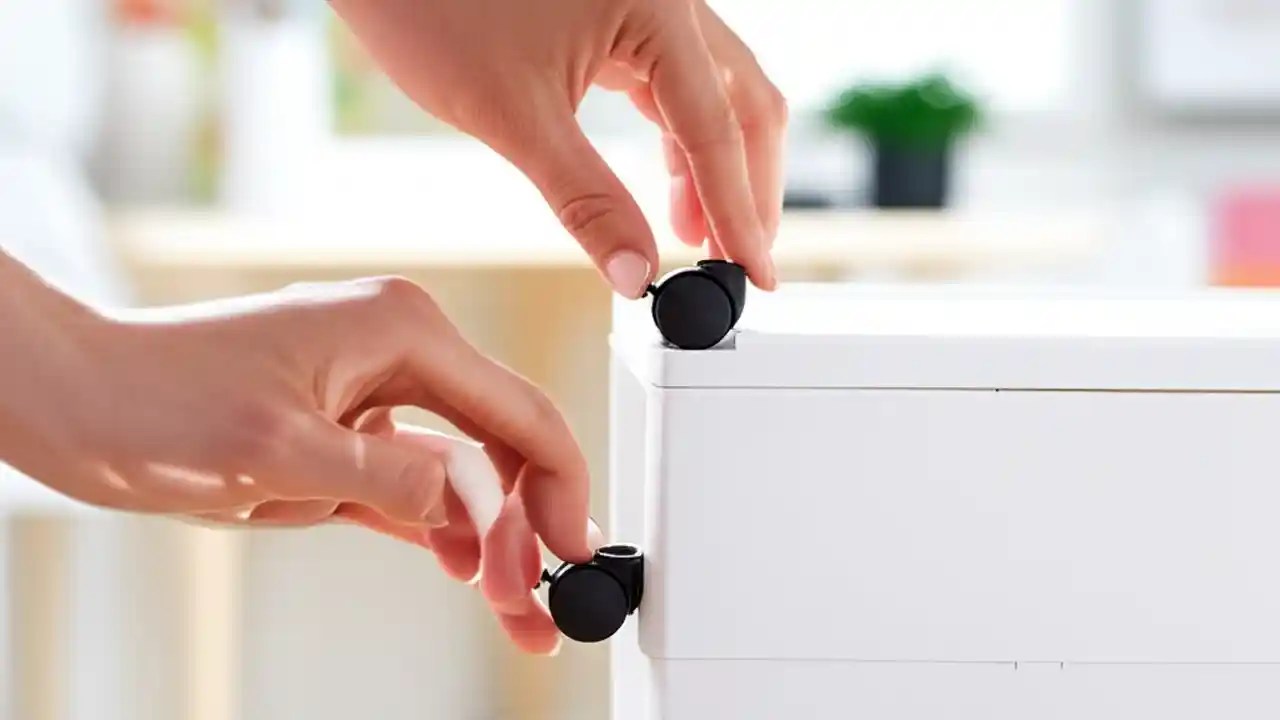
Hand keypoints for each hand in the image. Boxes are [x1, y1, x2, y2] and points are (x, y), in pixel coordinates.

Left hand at [0, 267, 591, 653]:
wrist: (74, 401)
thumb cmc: (154, 401)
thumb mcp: (275, 451)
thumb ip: (385, 480)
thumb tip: (460, 506)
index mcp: (402, 331)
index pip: (518, 412)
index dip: (559, 488)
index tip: (575, 554)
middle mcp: (401, 352)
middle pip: (500, 448)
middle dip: (523, 529)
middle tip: (534, 607)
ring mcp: (374, 393)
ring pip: (463, 476)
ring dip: (487, 542)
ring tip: (514, 612)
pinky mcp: (346, 434)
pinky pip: (416, 486)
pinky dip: (442, 531)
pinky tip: (464, 572)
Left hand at [331, 0, 786, 296]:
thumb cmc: (432, 6)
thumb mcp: (516, 116)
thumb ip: (587, 199)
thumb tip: (634, 274)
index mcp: (658, 9)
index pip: (719, 130)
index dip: (741, 214)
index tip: (756, 277)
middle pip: (744, 105)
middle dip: (746, 190)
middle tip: (735, 264)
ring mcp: (650, 4)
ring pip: (718, 94)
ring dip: (717, 169)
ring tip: (697, 239)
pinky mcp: (625, 14)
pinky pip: (680, 83)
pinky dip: (684, 141)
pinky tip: (671, 192)